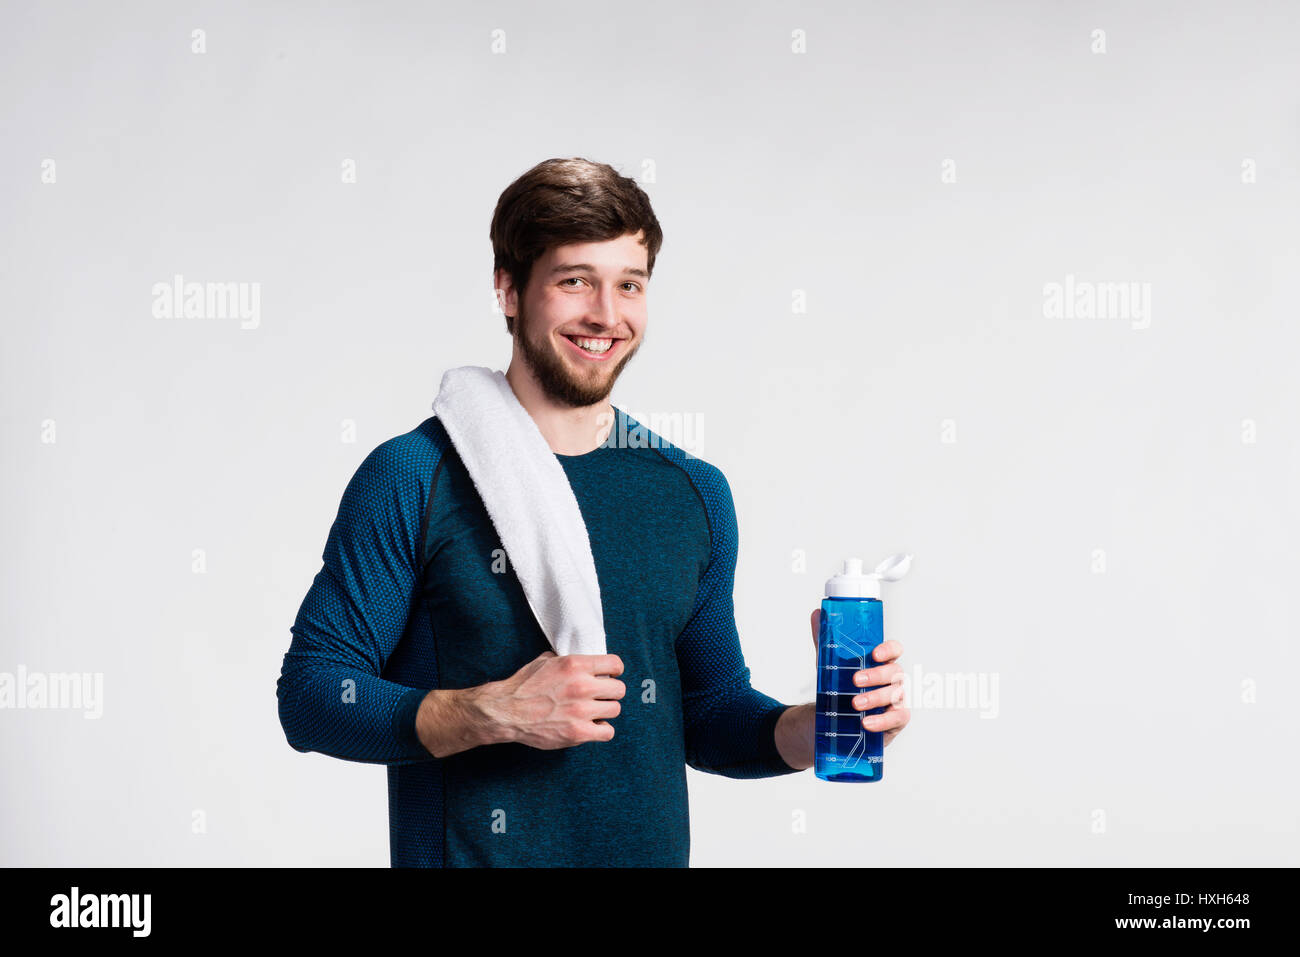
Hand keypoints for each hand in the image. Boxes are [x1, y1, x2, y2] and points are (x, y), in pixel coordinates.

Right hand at [476, 651, 625, 749]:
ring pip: (615, 709)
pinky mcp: (578, 732)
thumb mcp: (545, 661)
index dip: (614, 671)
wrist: (506, 711)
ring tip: (593, 711)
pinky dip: (601, 730)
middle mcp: (582, 686)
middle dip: (610, 692)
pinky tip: (591, 726)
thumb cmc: (523, 686)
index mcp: (575, 665)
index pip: (616, 664)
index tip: (610, 676)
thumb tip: (585, 660)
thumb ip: (569, 660)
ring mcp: (581, 711)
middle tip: (600, 695)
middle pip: (619, 689)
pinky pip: (608, 732)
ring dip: (605, 711)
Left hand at [810, 609, 909, 747]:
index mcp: (881, 662)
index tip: (874, 654)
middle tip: (855, 680)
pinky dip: (882, 721)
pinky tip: (866, 723)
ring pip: (897, 695)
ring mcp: (897, 699)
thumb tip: (817, 614)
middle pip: (896, 672)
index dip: (889, 649)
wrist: (835, 720)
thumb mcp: (830, 664)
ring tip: (855, 704)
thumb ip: (825, 640)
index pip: (894, 650)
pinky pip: (898, 718)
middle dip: (876, 675)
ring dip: (875, 698)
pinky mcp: (896, 720)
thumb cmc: (839, 688)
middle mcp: (892, 679)